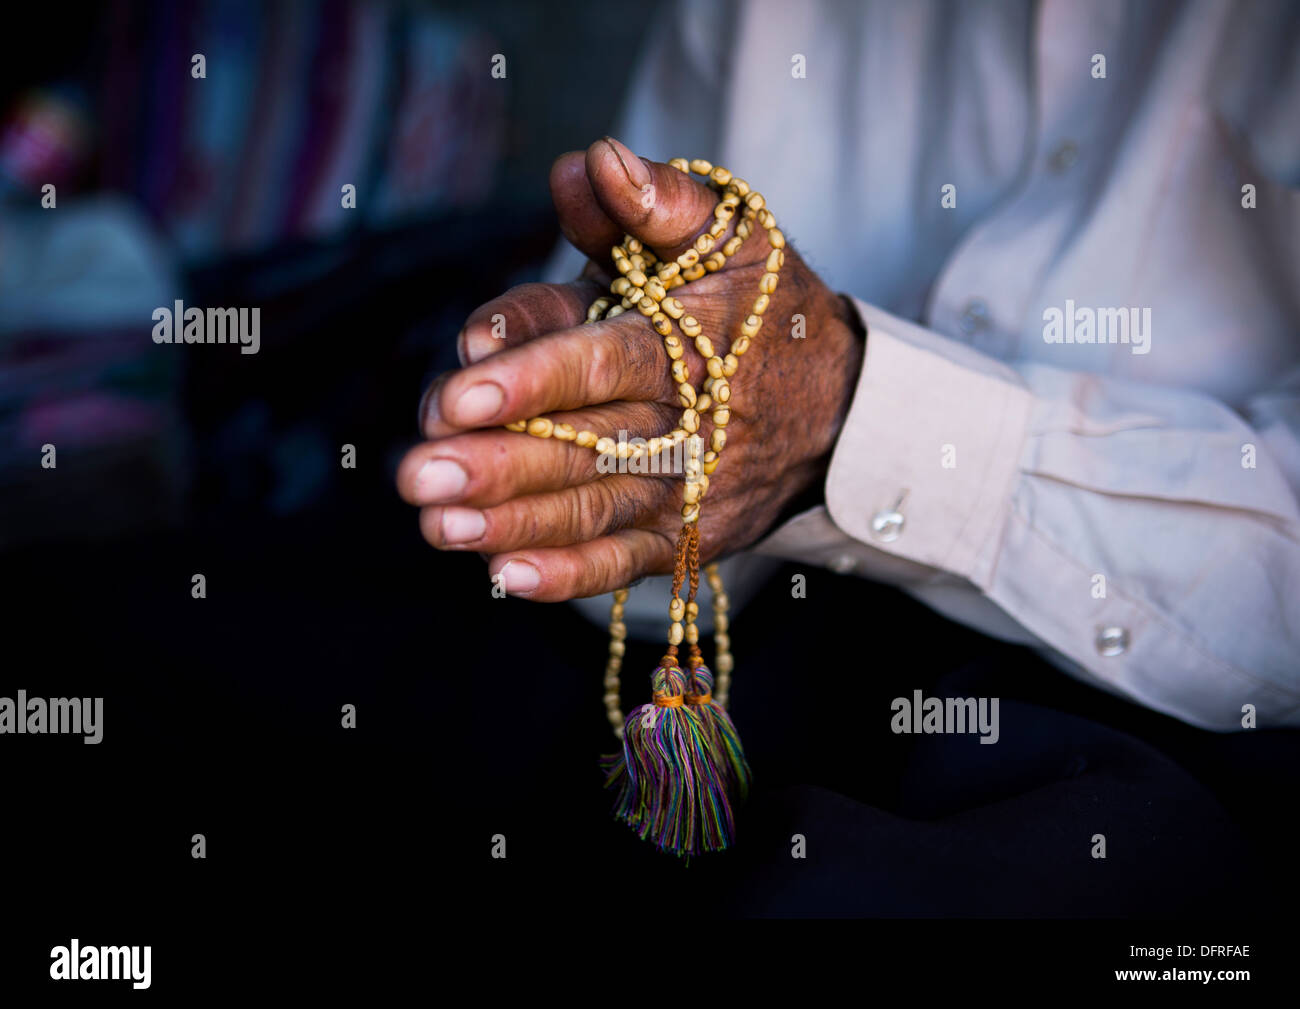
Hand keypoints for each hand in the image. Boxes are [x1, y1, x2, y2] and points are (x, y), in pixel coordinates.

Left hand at [396, 137, 864, 600]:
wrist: (840, 405)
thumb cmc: (760, 310)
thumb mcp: (731, 237)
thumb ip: (655, 204)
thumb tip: (589, 162)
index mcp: (687, 342)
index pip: (602, 364)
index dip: (531, 379)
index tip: (458, 389)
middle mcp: (686, 423)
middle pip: (584, 448)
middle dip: (498, 464)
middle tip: (416, 474)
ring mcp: (685, 489)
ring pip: (592, 510)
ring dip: (512, 524)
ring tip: (437, 525)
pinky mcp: (685, 535)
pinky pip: (625, 563)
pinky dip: (568, 576)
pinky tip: (504, 578)